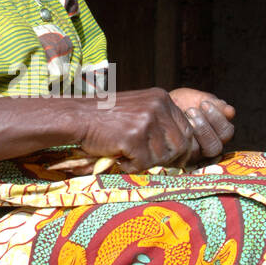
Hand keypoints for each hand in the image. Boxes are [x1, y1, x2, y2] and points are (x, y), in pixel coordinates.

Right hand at [74, 87, 198, 173]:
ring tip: (128, 155)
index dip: (182, 148)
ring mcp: (146, 122)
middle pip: (180, 144)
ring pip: (162, 156)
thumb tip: (184, 150)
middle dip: (167, 158)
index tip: (173, 158)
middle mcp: (158, 107)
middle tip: (148, 160)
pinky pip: (143, 164)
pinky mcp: (133, 138)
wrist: (78, 117)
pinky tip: (119, 158)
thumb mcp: (140, 109)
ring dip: (146, 162)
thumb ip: (161, 122)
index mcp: (162, 98)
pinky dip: (131, 166)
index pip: (187, 129)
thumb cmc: (107, 117)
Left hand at [168, 87, 235, 163]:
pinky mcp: (179, 160)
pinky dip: (182, 140)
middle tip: (192, 111)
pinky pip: (185, 156)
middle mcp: (207, 147)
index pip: (226, 132)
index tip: (204, 103)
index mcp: (216, 132)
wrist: (155, 108)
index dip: (218, 119)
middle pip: (216, 147)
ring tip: (184, 117)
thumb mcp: (197, 99)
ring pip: (200, 154)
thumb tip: (231, 112)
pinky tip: (174, 126)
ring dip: (195, 133)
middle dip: (206, 128)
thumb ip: (214, 104)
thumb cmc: (179, 103)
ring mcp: (194, 156)